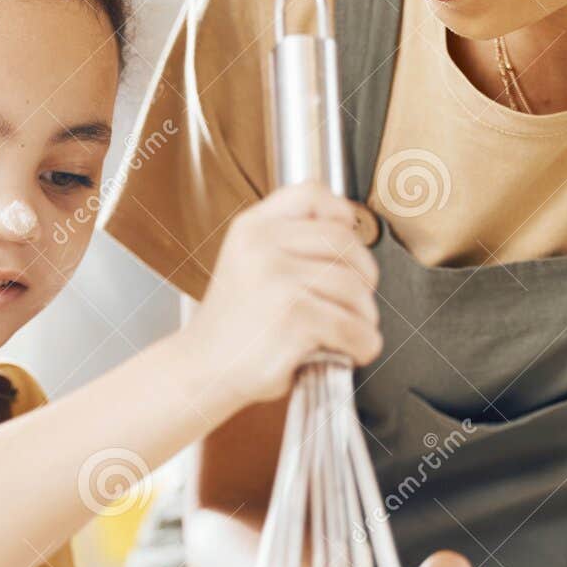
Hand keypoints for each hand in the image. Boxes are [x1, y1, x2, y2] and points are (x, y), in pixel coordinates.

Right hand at [181, 182, 380, 410]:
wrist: (201, 371)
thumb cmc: (235, 326)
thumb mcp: (248, 265)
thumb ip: (288, 243)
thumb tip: (352, 237)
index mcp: (252, 227)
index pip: (313, 194)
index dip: (341, 216)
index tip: (348, 243)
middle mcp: (263, 246)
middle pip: (346, 242)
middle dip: (364, 276)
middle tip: (356, 301)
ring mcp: (277, 280)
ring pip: (355, 288)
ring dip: (365, 316)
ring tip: (352, 331)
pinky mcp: (293, 317)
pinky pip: (352, 327)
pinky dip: (363, 344)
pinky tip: (350, 351)